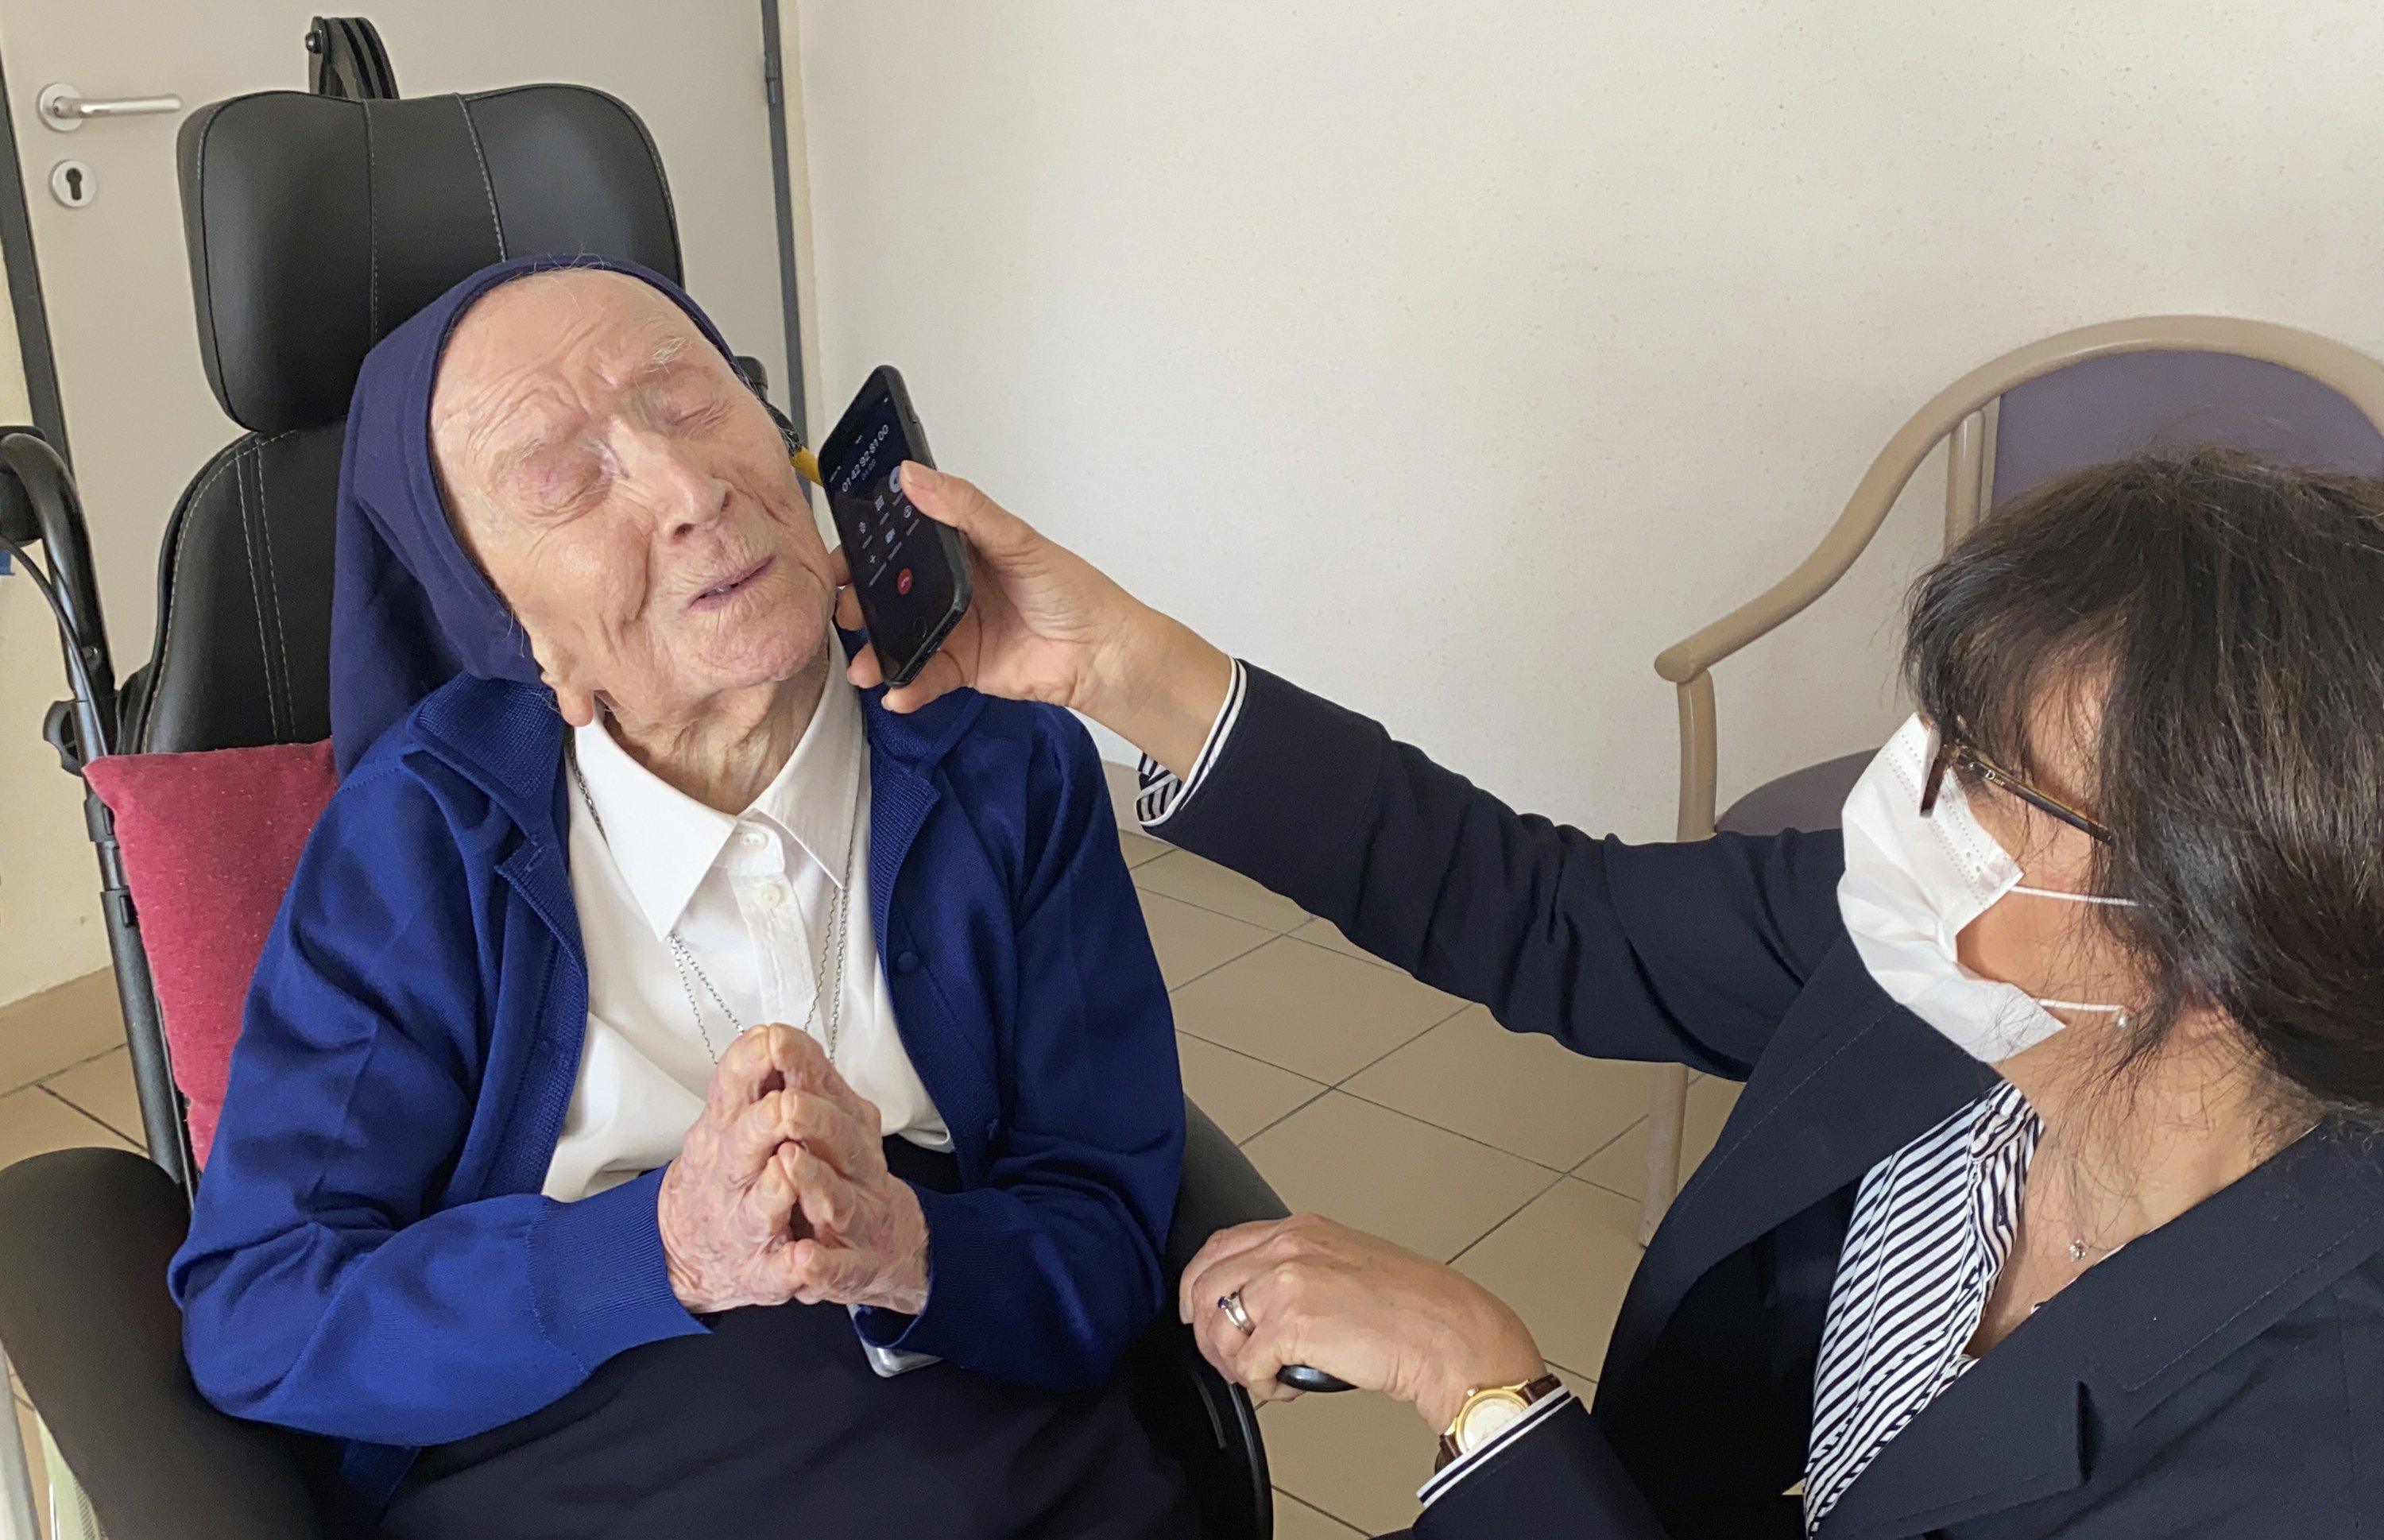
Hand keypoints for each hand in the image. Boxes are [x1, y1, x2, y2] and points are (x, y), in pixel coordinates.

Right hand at [656, 1023, 823, 1312]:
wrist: (690, 1255)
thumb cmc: (725, 1177)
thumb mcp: (726, 1123)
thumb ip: (750, 1082)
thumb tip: (773, 1033)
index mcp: (723, 1134)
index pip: (730, 1092)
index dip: (749, 1065)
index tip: (770, 1040)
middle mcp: (729, 1178)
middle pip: (742, 1148)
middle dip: (763, 1125)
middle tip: (784, 1105)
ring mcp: (745, 1227)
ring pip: (759, 1208)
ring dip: (775, 1189)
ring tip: (789, 1166)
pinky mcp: (762, 1273)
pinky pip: (778, 1271)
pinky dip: (792, 1267)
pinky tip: (802, 1259)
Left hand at [772, 1029, 930, 1314]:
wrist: (892, 1249)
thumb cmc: (848, 1181)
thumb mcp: (837, 1127)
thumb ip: (812, 1088)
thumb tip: (774, 1036)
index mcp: (847, 1131)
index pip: (828, 1091)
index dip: (803, 1065)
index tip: (777, 1040)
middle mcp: (858, 1170)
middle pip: (843, 1139)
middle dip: (815, 1119)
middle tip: (788, 1103)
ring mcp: (858, 1219)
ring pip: (840, 1199)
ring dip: (816, 1182)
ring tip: (791, 1164)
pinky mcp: (855, 1267)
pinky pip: (841, 1268)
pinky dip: (824, 1266)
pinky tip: (804, 1260)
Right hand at [831, 464, 1231, 778]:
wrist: (1104, 654)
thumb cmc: (1073, 592)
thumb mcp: (1017, 540)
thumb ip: (965, 509)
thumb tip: (915, 475)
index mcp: (958, 547)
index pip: (897, 543)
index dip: (861, 551)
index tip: (835, 560)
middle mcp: (948, 587)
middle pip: (887, 594)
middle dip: (857, 605)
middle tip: (844, 612)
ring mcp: (952, 630)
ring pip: (898, 638)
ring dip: (874, 652)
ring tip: (864, 664)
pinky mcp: (962, 669)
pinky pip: (923, 678)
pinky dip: (907, 687)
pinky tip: (897, 691)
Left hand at [1180, 1214, 1545, 1430]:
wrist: (1447, 1334)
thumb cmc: (1414, 1308)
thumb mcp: (1347, 1262)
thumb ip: (1301, 1268)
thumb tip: (1261, 1303)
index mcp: (1301, 1229)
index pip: (1219, 1247)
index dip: (1199, 1286)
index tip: (1201, 1314)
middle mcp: (1288, 1246)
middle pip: (1204, 1287)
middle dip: (1209, 1333)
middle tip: (1233, 1360)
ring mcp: (1285, 1281)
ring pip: (1218, 1329)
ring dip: (1235, 1364)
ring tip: (1268, 1375)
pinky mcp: (1290, 1323)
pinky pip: (1246, 1366)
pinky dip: (1262, 1386)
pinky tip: (1289, 1384)